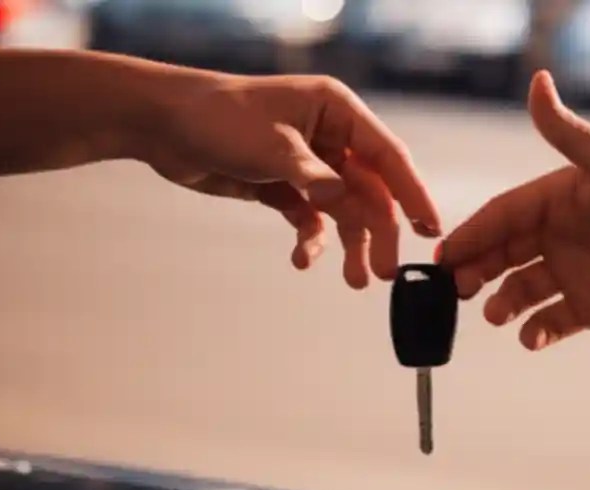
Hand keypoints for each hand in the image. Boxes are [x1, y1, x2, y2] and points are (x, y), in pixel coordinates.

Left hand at [138, 71, 441, 287]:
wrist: (161, 125)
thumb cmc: (216, 118)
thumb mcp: (272, 148)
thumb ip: (315, 179)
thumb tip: (348, 204)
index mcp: (337, 109)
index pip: (388, 155)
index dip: (412, 194)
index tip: (429, 231)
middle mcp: (330, 134)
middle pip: (369, 190)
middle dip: (376, 232)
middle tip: (383, 272)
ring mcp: (309, 162)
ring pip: (344, 209)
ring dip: (349, 244)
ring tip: (354, 280)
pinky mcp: (285, 185)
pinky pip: (311, 219)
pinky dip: (310, 241)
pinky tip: (301, 260)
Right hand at [438, 71, 589, 350]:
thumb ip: (568, 134)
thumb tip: (537, 80)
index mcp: (558, 199)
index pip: (501, 215)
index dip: (470, 234)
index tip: (442, 255)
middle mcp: (560, 235)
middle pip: (501, 254)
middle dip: (474, 271)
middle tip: (457, 290)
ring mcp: (574, 273)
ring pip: (520, 290)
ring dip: (501, 302)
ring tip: (494, 314)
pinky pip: (552, 322)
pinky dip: (535, 332)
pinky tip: (530, 337)